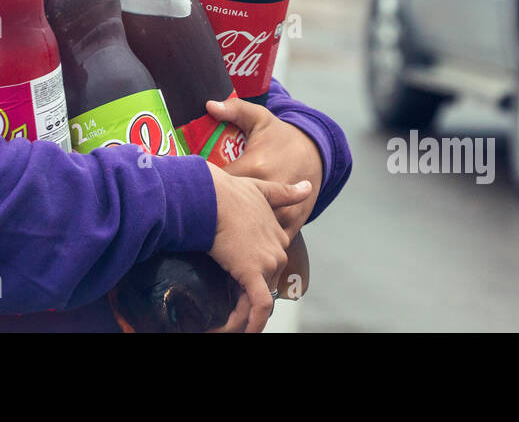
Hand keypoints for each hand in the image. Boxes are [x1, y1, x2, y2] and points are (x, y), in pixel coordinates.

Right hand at [203, 161, 311, 333]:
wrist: (210, 196)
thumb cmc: (227, 192)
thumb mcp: (260, 189)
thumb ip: (284, 192)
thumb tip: (308, 186)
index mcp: (277, 235)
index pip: (271, 263)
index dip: (256, 276)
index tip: (239, 285)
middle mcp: (277, 251)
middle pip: (265, 283)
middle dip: (248, 298)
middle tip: (228, 312)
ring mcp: (267, 263)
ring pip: (261, 297)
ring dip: (245, 317)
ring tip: (224, 327)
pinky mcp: (253, 273)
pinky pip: (259, 306)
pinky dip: (252, 323)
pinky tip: (241, 332)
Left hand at [207, 96, 323, 239]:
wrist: (315, 154)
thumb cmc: (280, 137)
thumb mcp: (259, 119)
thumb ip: (235, 109)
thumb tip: (210, 105)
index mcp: (256, 167)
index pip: (219, 185)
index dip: (202, 190)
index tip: (187, 190)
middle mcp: (269, 192)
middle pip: (231, 212)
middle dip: (213, 212)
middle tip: (196, 210)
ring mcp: (282, 212)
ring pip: (249, 231)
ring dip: (233, 230)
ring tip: (214, 227)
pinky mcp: (292, 224)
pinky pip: (268, 241)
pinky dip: (254, 241)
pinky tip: (238, 237)